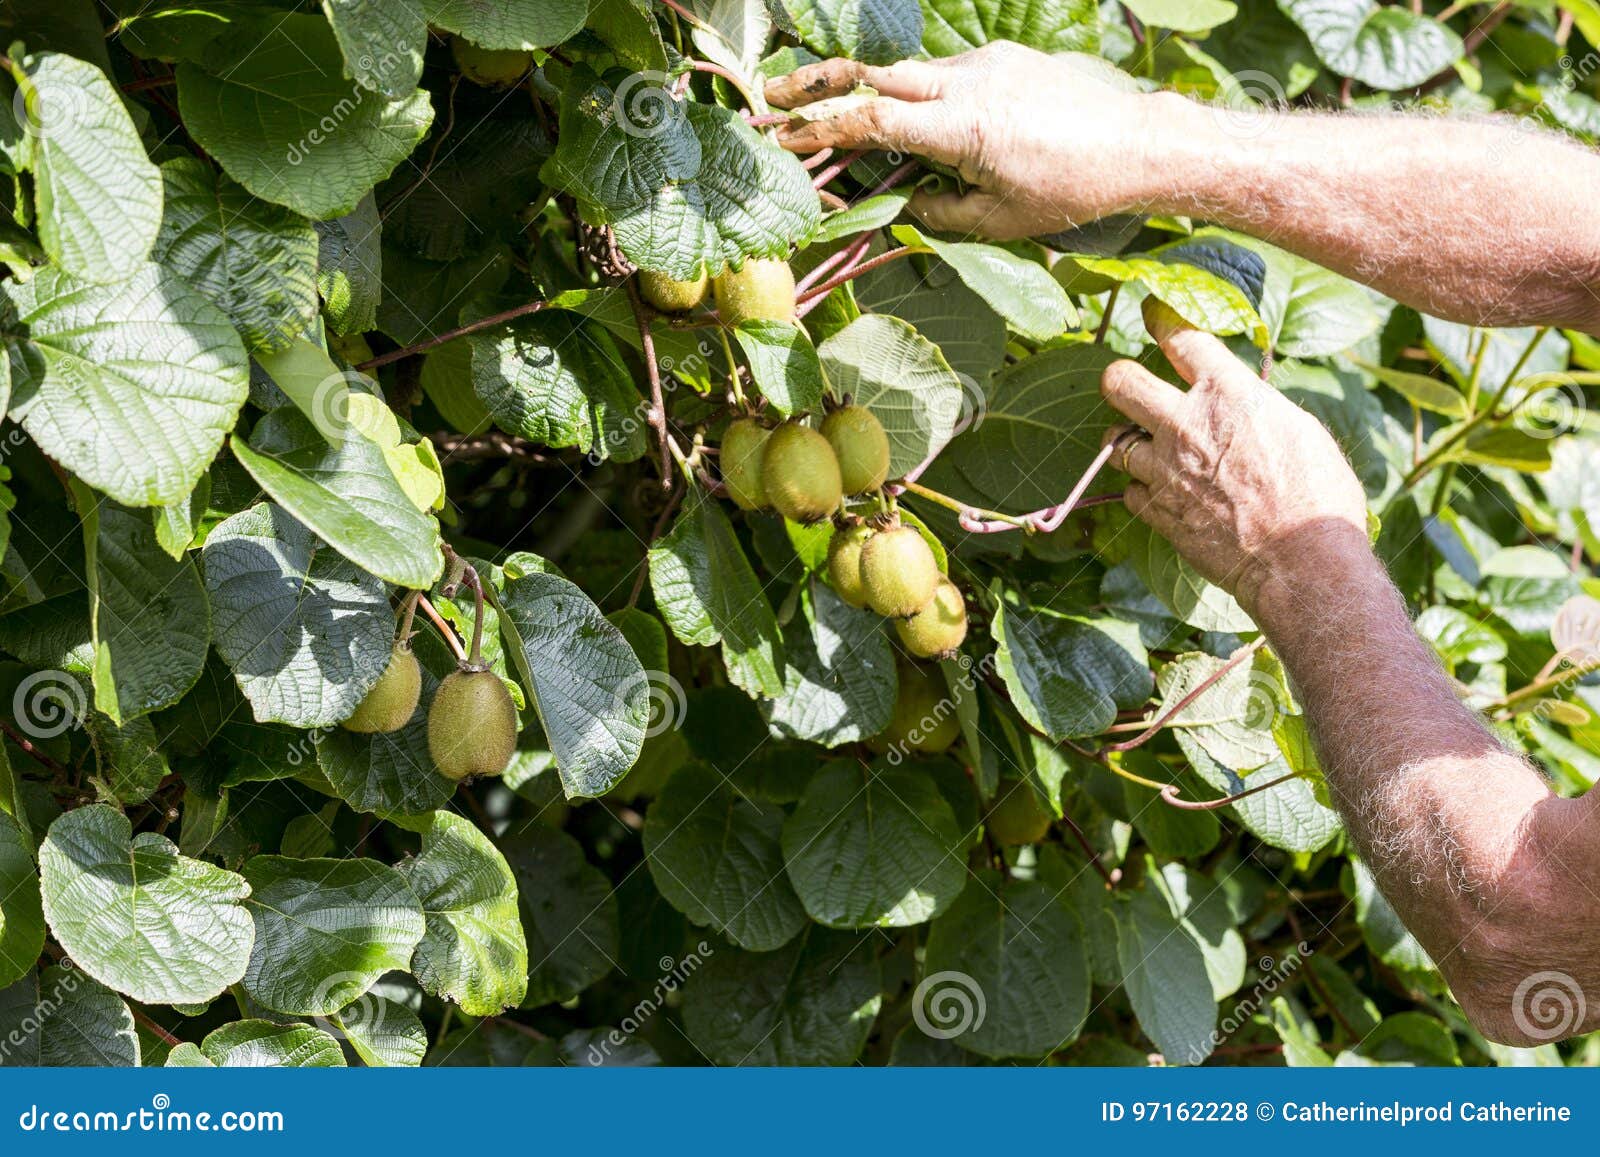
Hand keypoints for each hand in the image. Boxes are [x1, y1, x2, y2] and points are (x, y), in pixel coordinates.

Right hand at [764, 42, 1176, 238]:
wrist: (1138, 143)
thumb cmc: (1071, 191)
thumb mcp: (999, 221)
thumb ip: (941, 212)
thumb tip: (905, 205)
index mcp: (962, 128)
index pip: (873, 121)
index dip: (822, 128)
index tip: (785, 135)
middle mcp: (968, 83)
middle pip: (876, 75)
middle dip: (820, 86)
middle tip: (775, 96)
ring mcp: (987, 63)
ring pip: (912, 74)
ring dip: (876, 94)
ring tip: (844, 117)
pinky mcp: (1005, 57)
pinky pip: (948, 73)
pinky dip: (925, 95)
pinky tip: (928, 122)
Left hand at [1102, 303, 1370, 626]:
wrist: (1300, 561)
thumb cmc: (1319, 495)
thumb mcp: (1300, 430)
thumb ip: (1255, 408)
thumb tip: (1242, 403)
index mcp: (1227, 392)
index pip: (1180, 336)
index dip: (1161, 318)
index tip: (1153, 312)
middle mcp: (1185, 423)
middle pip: (1119, 380)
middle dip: (1120, 377)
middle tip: (1129, 384)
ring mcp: (1164, 468)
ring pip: (1115, 439)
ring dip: (1128, 440)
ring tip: (1148, 447)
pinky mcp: (1157, 510)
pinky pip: (1129, 491)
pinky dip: (1142, 490)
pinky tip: (1161, 493)